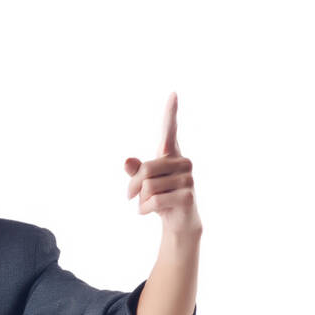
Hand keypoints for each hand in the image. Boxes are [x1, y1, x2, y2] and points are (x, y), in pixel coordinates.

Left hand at [124, 92, 201, 236]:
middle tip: (129, 196)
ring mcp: (188, 179)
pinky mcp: (188, 196)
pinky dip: (144, 209)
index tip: (173, 93)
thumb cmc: (160, 197)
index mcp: (171, 154)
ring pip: (148, 186)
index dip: (170, 112)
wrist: (179, 222)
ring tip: (146, 204)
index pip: (170, 130)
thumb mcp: (143, 183)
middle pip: (146, 169)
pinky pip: (154, 200)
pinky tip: (149, 211)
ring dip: (140, 199)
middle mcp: (183, 162)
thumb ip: (135, 171)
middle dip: (132, 186)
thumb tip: (126, 161)